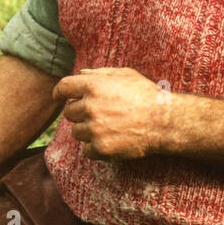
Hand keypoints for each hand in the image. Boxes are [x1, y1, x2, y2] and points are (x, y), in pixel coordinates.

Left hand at [51, 67, 169, 160]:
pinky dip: (95, 148)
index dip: (59, 92)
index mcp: (93, 86)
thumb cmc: (146, 95)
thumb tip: (80, 74)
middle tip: (99, 114)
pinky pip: (86, 150)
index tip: (60, 97)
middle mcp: (90, 107)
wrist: (164, 121)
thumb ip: (100, 74)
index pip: (63, 87)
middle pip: (69, 113)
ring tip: (108, 127)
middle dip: (80, 113)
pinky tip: (109, 141)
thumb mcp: (126, 75)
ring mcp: (94, 129)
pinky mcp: (100, 148)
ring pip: (76, 132)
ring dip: (87, 131)